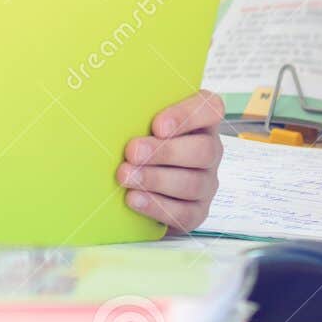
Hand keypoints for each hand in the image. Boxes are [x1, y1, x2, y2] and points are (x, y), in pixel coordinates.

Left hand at [117, 89, 224, 234]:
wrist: (140, 184)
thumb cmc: (142, 142)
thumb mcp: (143, 122)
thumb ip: (139, 113)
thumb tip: (109, 108)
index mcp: (202, 121)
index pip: (211, 109)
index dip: (188, 116)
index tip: (158, 125)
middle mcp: (210, 152)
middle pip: (203, 150)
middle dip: (165, 152)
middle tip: (132, 152)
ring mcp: (206, 183)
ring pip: (192, 183)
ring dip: (155, 179)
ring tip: (125, 176)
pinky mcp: (197, 211)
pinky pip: (184, 213)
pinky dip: (156, 206)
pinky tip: (134, 198)